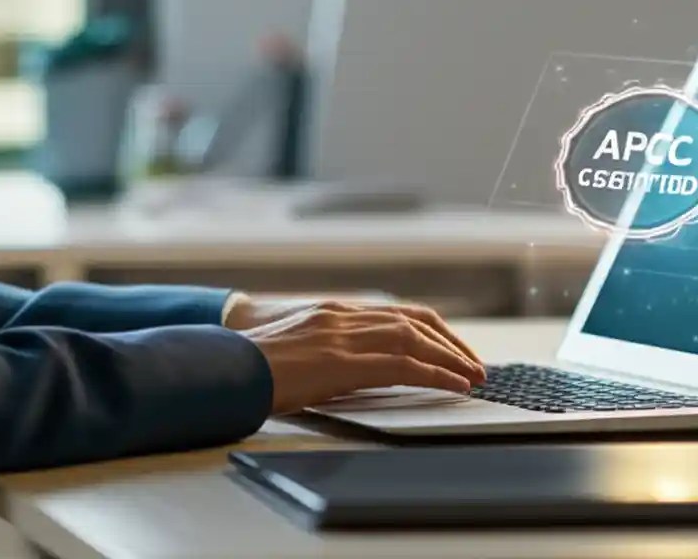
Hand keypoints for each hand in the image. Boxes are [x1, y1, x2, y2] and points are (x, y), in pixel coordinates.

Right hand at [234, 299, 485, 413]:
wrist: (221, 366)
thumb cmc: (252, 366)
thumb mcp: (300, 351)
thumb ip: (332, 352)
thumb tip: (364, 372)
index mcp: (334, 311)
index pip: (399, 313)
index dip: (434, 331)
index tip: (454, 349)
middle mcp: (343, 316)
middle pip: (415, 322)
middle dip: (451, 344)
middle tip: (475, 366)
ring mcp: (342, 335)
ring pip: (414, 338)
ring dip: (451, 358)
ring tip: (473, 377)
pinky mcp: (340, 361)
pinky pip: (402, 364)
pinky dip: (435, 373)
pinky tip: (453, 385)